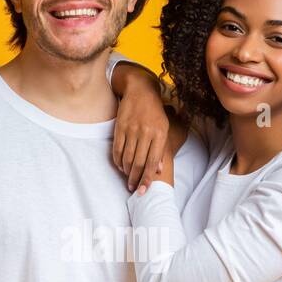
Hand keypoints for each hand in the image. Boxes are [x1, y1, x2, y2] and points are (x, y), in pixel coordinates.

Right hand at [111, 62, 170, 191]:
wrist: (141, 91)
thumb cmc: (155, 112)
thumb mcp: (164, 128)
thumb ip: (161, 149)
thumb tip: (158, 169)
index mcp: (159, 134)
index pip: (152, 162)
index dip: (147, 178)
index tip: (144, 190)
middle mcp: (145, 132)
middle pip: (138, 162)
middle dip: (135, 178)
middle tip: (133, 188)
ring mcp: (132, 129)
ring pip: (127, 157)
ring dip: (126, 171)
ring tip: (128, 178)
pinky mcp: (120, 127)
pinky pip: (117, 148)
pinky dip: (117, 160)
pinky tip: (120, 166)